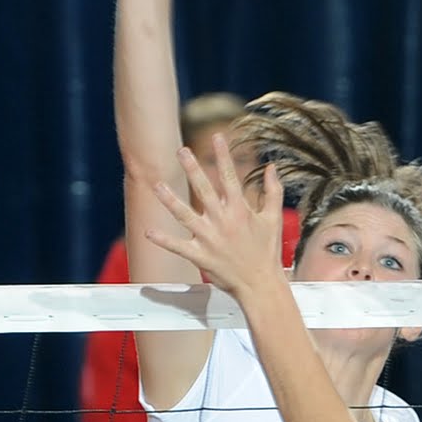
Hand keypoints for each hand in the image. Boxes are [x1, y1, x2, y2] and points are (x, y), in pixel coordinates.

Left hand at [148, 135, 285, 303]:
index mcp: (240, 210)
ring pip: (185, 215)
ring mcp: (209, 239)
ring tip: (158, 185)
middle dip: (192, 168)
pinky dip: (163, 240)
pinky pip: (178, 247)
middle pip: (204, 190)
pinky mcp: (200, 256)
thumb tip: (272, 167)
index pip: (230, 177)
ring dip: (170, 200)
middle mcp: (223, 221)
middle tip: (181, 150)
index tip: (217, 136)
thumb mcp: (273, 220)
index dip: (223, 155)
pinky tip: (147, 231)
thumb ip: (273, 192)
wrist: (261, 285)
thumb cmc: (267, 252)